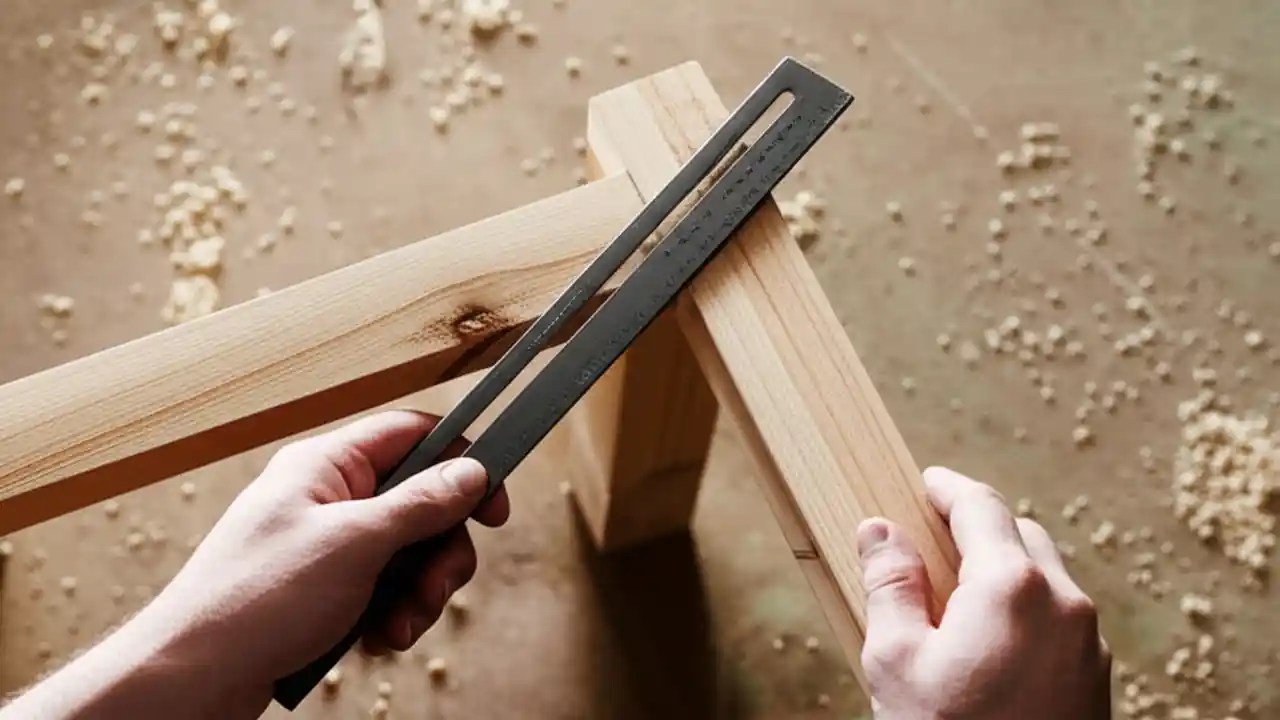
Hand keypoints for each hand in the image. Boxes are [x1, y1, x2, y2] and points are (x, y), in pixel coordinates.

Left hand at [139, 410, 507, 710]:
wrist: (192, 678)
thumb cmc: (255, 600)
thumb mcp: (354, 544)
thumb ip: (420, 504)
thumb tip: (471, 470)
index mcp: (326, 465)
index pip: (412, 434)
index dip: (461, 461)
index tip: (493, 506)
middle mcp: (328, 497)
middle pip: (421, 502)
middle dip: (441, 551)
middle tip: (437, 588)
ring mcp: (327, 545)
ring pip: (408, 552)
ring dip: (419, 592)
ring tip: (399, 626)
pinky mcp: (324, 589)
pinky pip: (384, 588)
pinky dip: (393, 613)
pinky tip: (378, 638)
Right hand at [858, 467, 1109, 719]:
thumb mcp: (896, 661)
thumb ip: (890, 584)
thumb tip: (879, 529)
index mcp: (1012, 586)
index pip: (981, 506)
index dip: (947, 488)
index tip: (926, 483)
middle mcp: (1064, 604)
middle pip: (1020, 536)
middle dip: (977, 531)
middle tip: (932, 544)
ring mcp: (1088, 645)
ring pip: (1047, 580)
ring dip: (1005, 574)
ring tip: (956, 606)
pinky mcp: (1097, 681)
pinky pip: (1062, 622)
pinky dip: (1028, 614)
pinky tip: (989, 649)